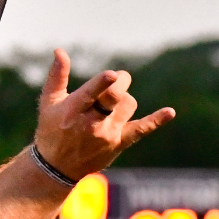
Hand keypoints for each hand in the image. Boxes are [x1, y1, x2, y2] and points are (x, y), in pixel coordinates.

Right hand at [33, 50, 174, 181]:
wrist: (57, 167)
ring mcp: (108, 135)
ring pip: (128, 105)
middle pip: (115, 98)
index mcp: (73, 110)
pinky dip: (156, 120)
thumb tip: (60, 51)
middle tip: (118, 77)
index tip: (112, 75)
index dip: (102, 84)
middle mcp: (91, 123)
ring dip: (123, 97)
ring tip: (111, 101)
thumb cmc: (51, 129)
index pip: (90, 95)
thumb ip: (57, 76)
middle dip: (120, 82)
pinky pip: (142, 129)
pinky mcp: (119, 143)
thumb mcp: (49, 102)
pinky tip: (170, 112)